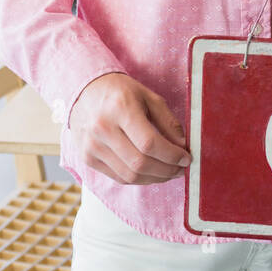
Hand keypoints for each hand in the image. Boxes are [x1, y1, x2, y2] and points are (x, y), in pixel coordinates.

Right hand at [68, 72, 190, 184]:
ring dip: (155, 178)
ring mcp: (92, 146)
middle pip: (140, 163)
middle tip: (180, 169)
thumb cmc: (120, 92)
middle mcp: (102, 129)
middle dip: (166, 171)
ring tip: (169, 173)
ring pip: (130, 176)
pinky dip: (139, 179)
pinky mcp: (87, 158)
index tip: (186, 158)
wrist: (85, 91)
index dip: (172, 155)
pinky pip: (118, 177)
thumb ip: (167, 121)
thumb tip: (182, 146)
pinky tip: (151, 173)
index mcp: (120, 109)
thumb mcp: (149, 97)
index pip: (149, 143)